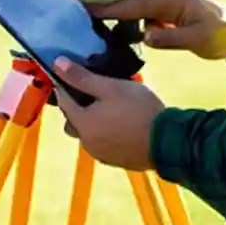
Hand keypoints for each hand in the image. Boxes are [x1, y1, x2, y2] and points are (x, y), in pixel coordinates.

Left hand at [52, 57, 163, 171]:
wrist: (168, 141)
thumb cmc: (137, 110)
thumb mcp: (110, 87)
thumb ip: (82, 77)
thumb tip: (57, 63)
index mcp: (82, 124)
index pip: (64, 101)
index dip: (65, 85)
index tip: (71, 73)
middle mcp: (87, 143)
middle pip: (74, 119)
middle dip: (79, 105)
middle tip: (96, 90)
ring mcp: (102, 154)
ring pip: (89, 132)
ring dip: (94, 120)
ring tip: (111, 105)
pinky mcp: (117, 161)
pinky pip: (103, 142)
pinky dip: (106, 132)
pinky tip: (121, 123)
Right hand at [85, 0, 225, 60]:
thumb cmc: (223, 34)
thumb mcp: (198, 40)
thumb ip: (171, 38)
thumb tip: (145, 36)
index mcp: (175, 0)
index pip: (137, 4)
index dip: (113, 7)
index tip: (90, 9)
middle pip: (133, 1)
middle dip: (109, 6)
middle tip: (84, 12)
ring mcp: (170, 4)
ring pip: (138, 8)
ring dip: (119, 14)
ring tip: (96, 23)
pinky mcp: (172, 12)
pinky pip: (146, 15)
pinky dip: (132, 21)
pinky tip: (121, 31)